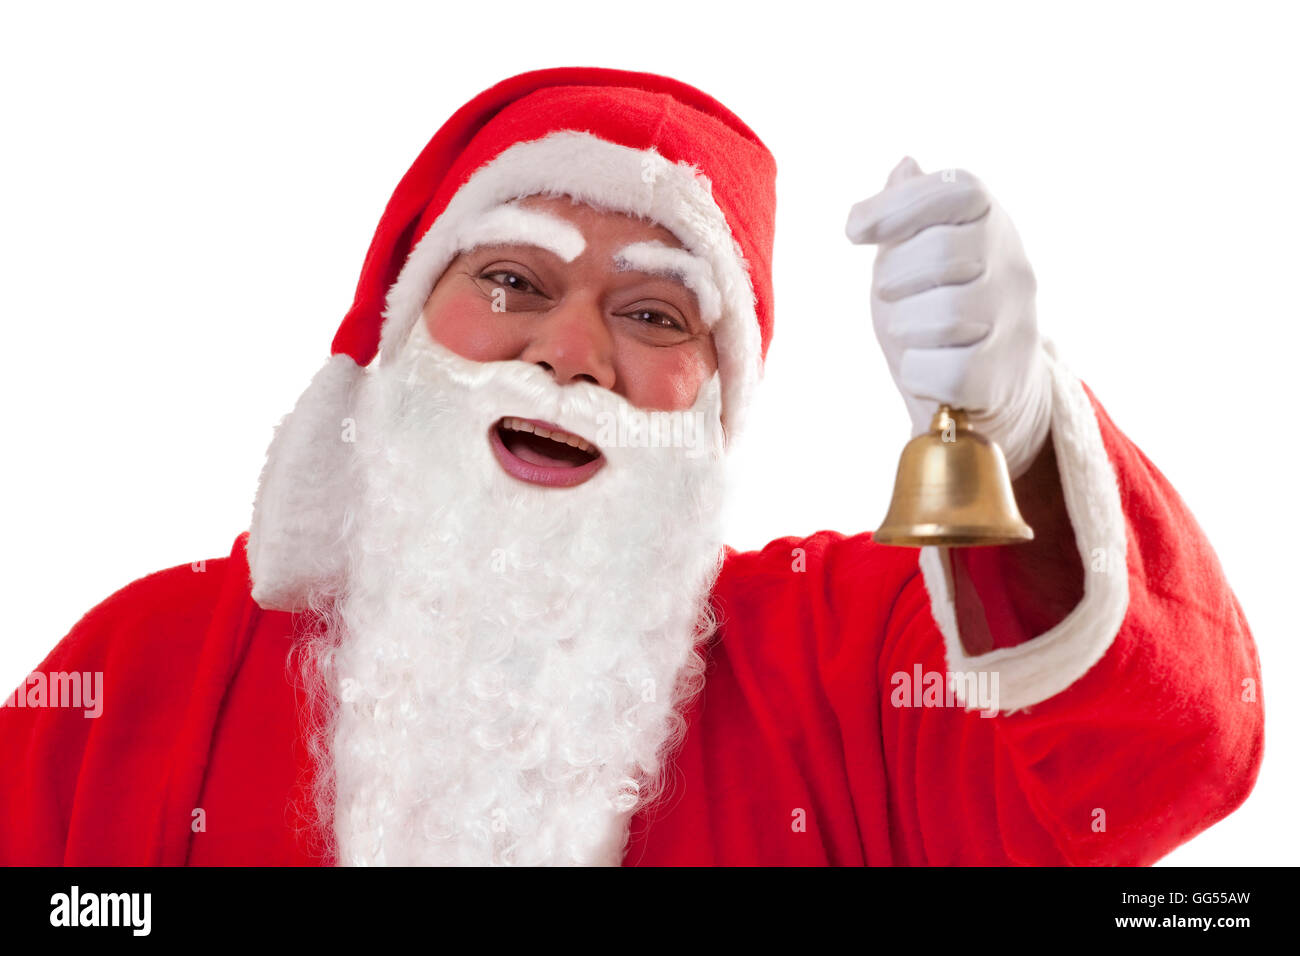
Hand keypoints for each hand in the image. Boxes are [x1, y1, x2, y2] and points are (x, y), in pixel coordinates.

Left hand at [845, 157, 1051, 479]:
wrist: (985, 391)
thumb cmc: (937, 313)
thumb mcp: (915, 256)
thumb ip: (908, 214)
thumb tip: (906, 165)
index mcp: (991, 224)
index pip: (957, 190)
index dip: (899, 205)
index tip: (855, 231)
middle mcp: (1014, 266)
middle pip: (941, 251)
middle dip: (895, 276)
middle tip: (892, 294)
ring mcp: (1017, 321)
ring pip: (945, 314)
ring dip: (906, 327)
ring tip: (913, 333)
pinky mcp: (1005, 375)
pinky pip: (946, 370)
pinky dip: (918, 372)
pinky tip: (926, 369)